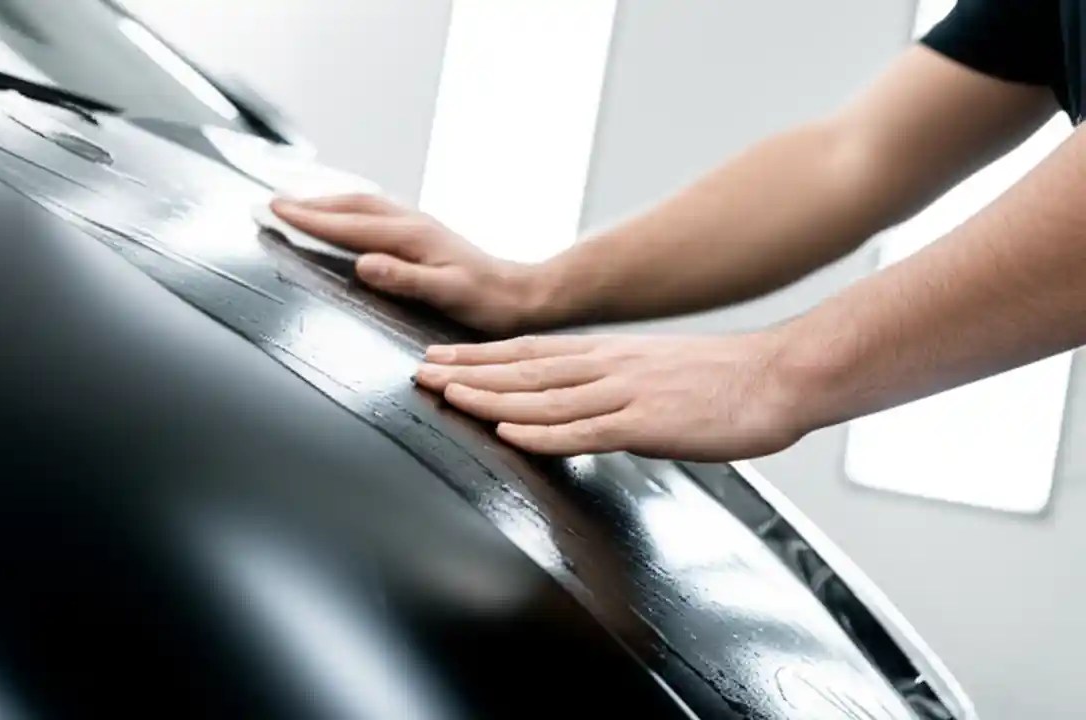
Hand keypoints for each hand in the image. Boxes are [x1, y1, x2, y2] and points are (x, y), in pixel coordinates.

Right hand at [270, 195, 542, 334]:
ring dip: (327, 202)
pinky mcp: (423, 235)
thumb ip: (404, 279)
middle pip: (350, 205)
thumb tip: (364, 263)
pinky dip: (349, 211)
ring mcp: (418, 227)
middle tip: (271, 203)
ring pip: (363, 205)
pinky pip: (375, 214)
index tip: (274, 211)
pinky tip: (346, 219)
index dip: (308, 218)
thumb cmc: (486, 302)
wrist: (524, 295)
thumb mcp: (446, 294)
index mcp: (410, 237)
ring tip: (298, 204)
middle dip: (309, 204)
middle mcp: (412, 224)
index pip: (348, 225)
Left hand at [414, 332, 810, 460]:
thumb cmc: (725, 379)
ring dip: (490, 396)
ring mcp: (626, 393)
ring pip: (543, 396)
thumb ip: (615, 383)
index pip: (530, 352)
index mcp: (609, 353)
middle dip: (467, 372)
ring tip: (446, 396)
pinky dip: (545, 432)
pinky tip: (510, 432)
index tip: (440, 357)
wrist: (782, 375)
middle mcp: (608, 365)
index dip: (480, 356)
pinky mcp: (649, 424)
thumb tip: (584, 399)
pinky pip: (586, 430)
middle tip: (420, 372)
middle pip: (523, 369)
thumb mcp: (658, 370)